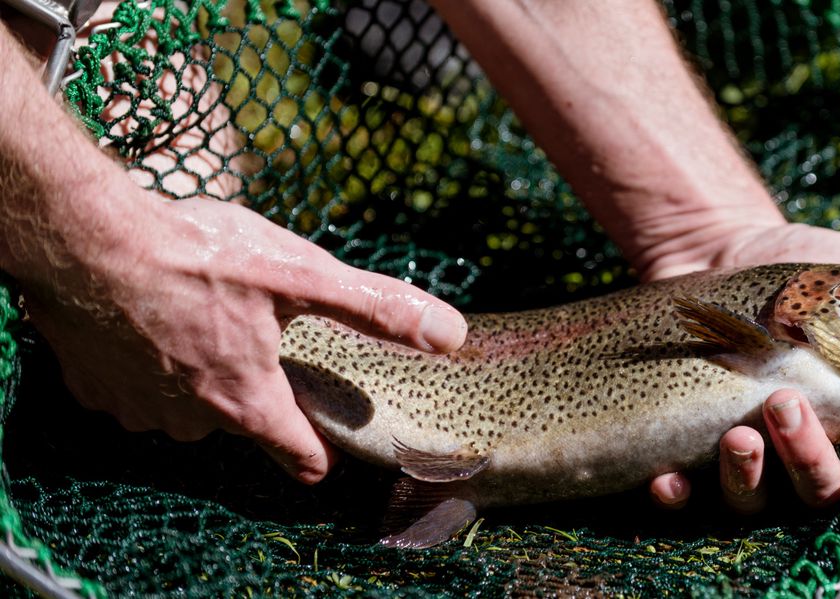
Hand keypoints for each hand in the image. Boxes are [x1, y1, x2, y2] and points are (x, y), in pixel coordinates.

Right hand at [18, 193, 466, 483]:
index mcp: (246, 400)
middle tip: (251, 332)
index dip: (317, 453)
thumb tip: (450, 335)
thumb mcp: (300, 275)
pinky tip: (150, 319)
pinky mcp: (92, 387)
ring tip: (198, 316)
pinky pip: (134, 388)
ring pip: (185, 405)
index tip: (325, 451)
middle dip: (251, 385)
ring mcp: (136, 409)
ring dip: (195, 371)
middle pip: (241, 421)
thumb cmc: (194, 253)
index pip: (298, 456)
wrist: (84, 238)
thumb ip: (375, 308)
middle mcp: (191, 420)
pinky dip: (146, 361)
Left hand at [642, 221, 839, 510]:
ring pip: (755, 499)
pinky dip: (677, 494)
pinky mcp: (686, 451)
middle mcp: (804, 446)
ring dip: (749, 475)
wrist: (720, 248)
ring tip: (739, 434)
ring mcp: (745, 458)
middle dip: (811, 457)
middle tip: (789, 404)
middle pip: (821, 486)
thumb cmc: (802, 270)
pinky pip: (683, 495)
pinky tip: (669, 478)